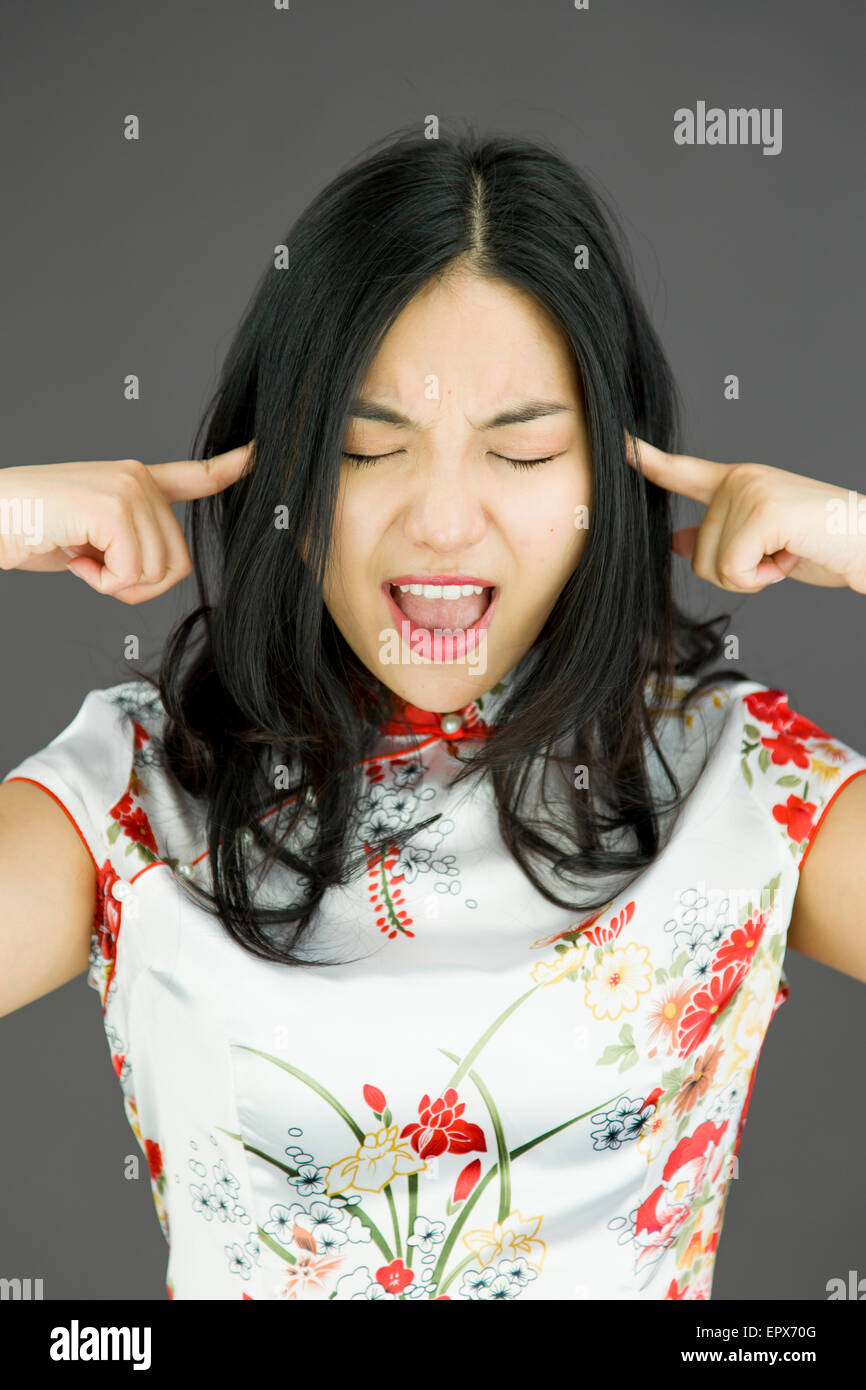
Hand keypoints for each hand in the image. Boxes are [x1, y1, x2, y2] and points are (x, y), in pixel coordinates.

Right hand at [0, 443, 252, 603]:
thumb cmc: (35, 530)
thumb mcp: (95, 536)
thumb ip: (133, 543)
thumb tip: (161, 571)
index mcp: (138, 481)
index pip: (196, 476)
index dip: (230, 468)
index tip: (259, 454)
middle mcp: (138, 478)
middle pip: (177, 562)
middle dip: (137, 583)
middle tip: (96, 565)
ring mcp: (128, 489)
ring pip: (156, 572)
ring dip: (115, 583)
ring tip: (82, 556)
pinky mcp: (114, 508)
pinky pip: (131, 573)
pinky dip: (102, 582)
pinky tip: (76, 557)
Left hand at [625, 433, 865, 593]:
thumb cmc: (822, 545)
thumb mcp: (762, 545)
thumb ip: (719, 538)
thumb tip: (677, 542)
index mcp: (737, 482)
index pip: (681, 470)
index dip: (646, 460)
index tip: (617, 444)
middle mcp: (739, 479)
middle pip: (697, 554)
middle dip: (738, 573)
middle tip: (780, 554)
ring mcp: (750, 491)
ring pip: (713, 566)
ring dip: (752, 577)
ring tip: (787, 553)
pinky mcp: (764, 511)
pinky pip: (733, 569)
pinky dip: (762, 579)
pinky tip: (790, 558)